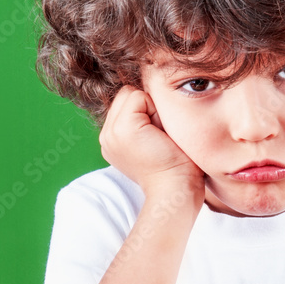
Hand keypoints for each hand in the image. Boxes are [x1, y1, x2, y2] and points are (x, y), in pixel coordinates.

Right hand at [99, 86, 204, 203]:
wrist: (177, 191)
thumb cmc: (178, 169)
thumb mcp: (155, 141)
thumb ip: (146, 121)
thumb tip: (154, 93)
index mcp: (114, 140)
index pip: (126, 102)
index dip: (148, 111)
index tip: (159, 140)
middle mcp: (107, 136)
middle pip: (127, 94)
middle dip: (148, 108)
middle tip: (161, 138)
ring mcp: (110, 133)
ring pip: (132, 93)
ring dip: (153, 110)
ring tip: (160, 138)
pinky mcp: (122, 128)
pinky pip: (138, 96)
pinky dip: (155, 111)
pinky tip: (159, 136)